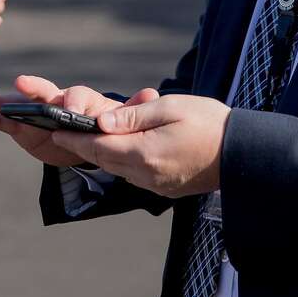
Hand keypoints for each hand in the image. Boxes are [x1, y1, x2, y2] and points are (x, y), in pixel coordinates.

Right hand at [0, 75, 158, 167]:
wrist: (92, 140)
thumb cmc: (106, 125)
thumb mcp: (124, 119)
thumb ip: (134, 109)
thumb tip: (151, 94)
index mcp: (81, 100)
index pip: (76, 96)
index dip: (73, 102)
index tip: (70, 108)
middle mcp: (55, 103)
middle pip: (43, 94)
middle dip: (33, 91)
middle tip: (22, 86)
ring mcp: (36, 115)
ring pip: (18, 107)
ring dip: (2, 103)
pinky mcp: (22, 129)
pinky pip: (1, 122)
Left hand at [50, 95, 230, 197]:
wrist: (242, 153)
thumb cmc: (209, 123)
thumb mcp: (171, 108)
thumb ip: (133, 117)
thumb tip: (101, 122)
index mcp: (145, 154)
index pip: (99, 146)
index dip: (74, 138)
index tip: (55, 129)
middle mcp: (146, 175)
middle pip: (104, 160)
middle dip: (82, 146)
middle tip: (62, 132)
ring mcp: (156, 185)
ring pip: (117, 169)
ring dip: (101, 154)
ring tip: (85, 138)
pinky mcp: (165, 188)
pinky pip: (134, 175)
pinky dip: (120, 161)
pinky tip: (118, 148)